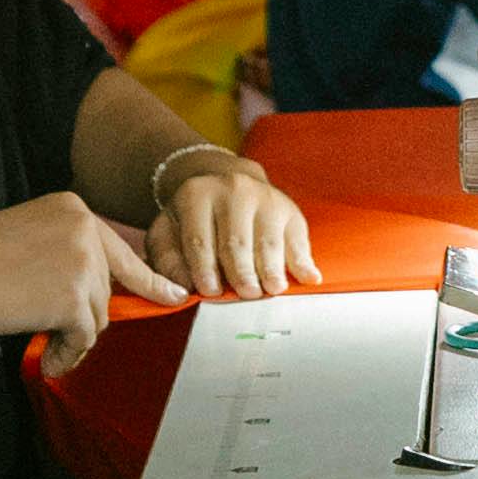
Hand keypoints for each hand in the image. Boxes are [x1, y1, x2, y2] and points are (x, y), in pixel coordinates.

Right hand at [0, 194, 186, 369]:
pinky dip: (69, 354)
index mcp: (74, 210)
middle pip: (105, 288)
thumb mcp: (28, 238)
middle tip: (46, 327)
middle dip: (81, 315)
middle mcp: (86, 230)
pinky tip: (50, 358)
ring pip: (99, 315)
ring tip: (44, 343)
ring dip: (74, 337)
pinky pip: (86, 338)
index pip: (119, 250)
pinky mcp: (75, 298)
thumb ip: (66, 255)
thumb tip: (97, 298)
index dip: (148, 279)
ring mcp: (84, 263)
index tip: (175, 296)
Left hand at [149, 148, 316, 301]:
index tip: (210, 291)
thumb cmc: (194, 218)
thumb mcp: (169, 232)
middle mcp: (233, 190)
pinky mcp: (289, 210)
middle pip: (237, 240)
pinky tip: (308, 278)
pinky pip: (298, 239)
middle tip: (247, 294)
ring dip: (272, 268)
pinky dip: (303, 260)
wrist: (226, 184)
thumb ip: (168, 261)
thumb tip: (182, 289)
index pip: (200, 238)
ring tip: (272, 289)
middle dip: (242, 270)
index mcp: (197, 195)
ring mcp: (265, 198)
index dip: (204, 267)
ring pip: (268, 240)